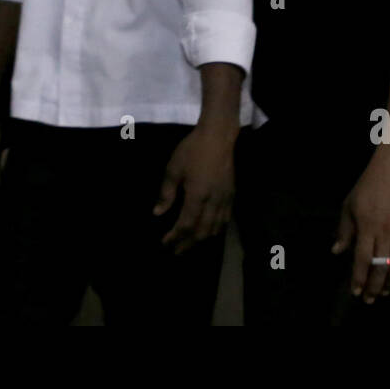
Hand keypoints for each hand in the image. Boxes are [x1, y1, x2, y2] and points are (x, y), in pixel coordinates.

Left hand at [154, 123, 234, 253]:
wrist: (218, 137)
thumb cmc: (192, 150)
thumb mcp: (173, 169)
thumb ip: (166, 193)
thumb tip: (157, 213)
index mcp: (197, 196)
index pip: (186, 225)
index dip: (175, 237)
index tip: (165, 243)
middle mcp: (213, 202)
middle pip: (201, 232)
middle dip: (188, 243)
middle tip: (176, 251)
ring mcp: (225, 199)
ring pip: (215, 228)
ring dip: (201, 239)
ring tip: (190, 244)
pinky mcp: (231, 195)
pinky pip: (225, 220)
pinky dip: (216, 230)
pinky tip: (209, 232)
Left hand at [332, 151, 389, 302]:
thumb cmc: (368, 187)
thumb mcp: (349, 206)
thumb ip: (344, 230)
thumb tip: (337, 251)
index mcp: (367, 226)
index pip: (361, 259)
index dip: (358, 278)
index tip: (355, 291)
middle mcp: (385, 232)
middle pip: (380, 267)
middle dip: (374, 286)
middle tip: (369, 299)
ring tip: (385, 292)